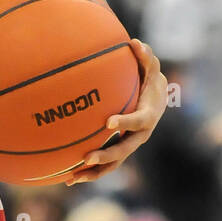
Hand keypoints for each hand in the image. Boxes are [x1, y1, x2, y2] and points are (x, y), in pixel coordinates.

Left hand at [65, 38, 166, 185]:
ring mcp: (129, 145)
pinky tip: (66, 177)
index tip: (109, 123)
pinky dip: (88, 171)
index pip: (138, 121)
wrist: (155, 101)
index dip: (125, 122)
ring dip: (94, 172)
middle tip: (87, 157)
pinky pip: (104, 164)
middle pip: (124, 150)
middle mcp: (140, 135)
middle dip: (106, 155)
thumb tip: (135, 43)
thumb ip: (145, 57)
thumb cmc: (149, 81)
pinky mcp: (119, 150)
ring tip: (72, 177)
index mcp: (148, 116)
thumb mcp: (150, 68)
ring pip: (113, 163)